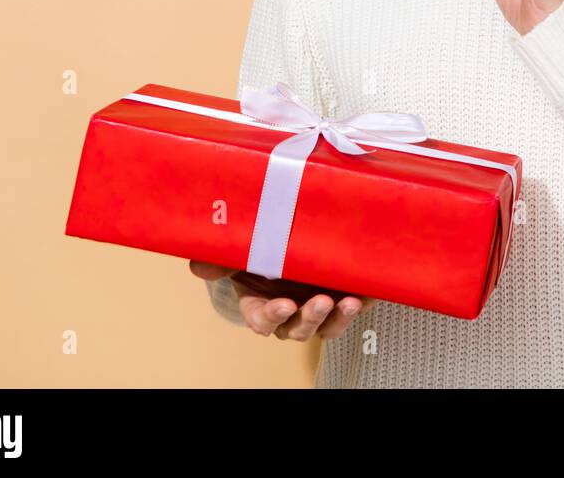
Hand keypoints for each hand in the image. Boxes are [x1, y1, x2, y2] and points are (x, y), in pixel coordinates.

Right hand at [190, 260, 377, 341]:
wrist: (296, 234)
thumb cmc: (263, 245)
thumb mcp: (241, 248)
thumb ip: (221, 257)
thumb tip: (198, 266)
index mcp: (261, 303)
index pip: (262, 320)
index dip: (272, 316)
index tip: (284, 304)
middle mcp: (289, 312)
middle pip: (297, 328)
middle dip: (309, 318)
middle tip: (320, 302)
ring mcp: (316, 308)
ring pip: (326, 326)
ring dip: (337, 318)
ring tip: (348, 302)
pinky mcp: (341, 298)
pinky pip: (350, 310)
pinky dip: (359, 306)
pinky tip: (365, 295)